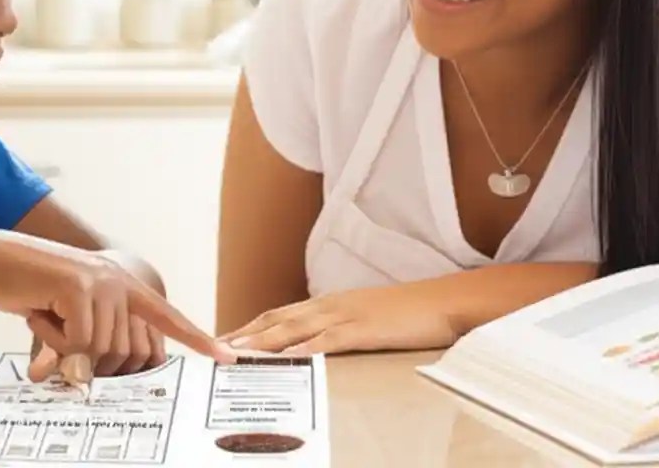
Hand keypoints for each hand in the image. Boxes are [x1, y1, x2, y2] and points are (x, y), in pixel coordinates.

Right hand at [0, 234, 230, 373]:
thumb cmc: (25, 290)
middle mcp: (119, 281)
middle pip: (125, 352)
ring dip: (66, 347)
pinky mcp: (79, 288)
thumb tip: (92, 377)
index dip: (197, 339)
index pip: (168, 318)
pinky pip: (78, 342)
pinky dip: (53, 339)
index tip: (227, 358)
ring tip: (46, 317)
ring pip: (101, 350)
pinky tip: (39, 314)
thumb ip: (88, 340)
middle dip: (90, 359)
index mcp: (123, 286)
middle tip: (58, 337)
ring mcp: (102, 282)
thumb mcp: (65, 316)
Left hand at [219, 284, 456, 355]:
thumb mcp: (365, 318)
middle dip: (245, 334)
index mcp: (330, 304)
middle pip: (278, 319)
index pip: (280, 315)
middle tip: (216, 347)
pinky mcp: (365, 329)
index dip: (251, 327)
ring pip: (296, 327)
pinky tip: (290, 357)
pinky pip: (330, 339)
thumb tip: (315, 344)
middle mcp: (330, 306)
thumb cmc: (407, 313)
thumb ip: (338, 328)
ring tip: (238, 352)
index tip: (225, 339)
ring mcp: (347, 316)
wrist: (442, 301)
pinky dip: (306, 348)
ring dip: (265, 341)